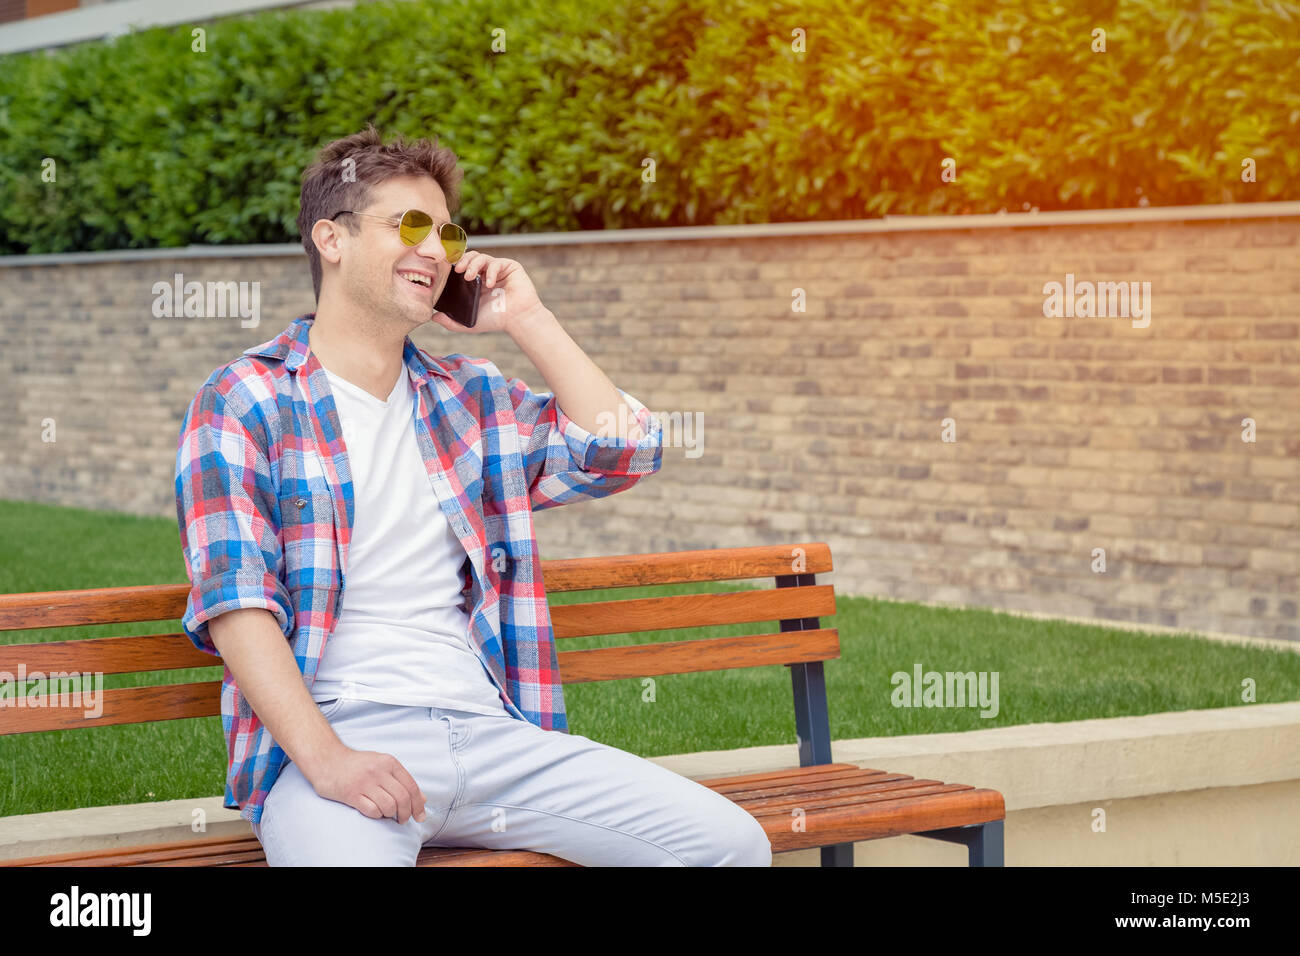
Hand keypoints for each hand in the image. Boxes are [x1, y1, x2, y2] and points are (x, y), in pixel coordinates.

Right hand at [308, 746, 427, 824]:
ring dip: (390, 815)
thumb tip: (422, 799)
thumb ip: (401, 780)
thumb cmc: (357, 764)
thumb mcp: (382, 765)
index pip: (411, 787)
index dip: (418, 805)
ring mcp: (364, 782)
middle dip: (406, 814)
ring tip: (387, 815)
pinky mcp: (351, 794)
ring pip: (389, 806)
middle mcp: (378, 771)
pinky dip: (377, 815)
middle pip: (403, 798)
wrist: (327, 760)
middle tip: (403, 820)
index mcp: (389, 762)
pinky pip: (372, 811)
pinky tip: (374, 812)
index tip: (419, 816)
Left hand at [430, 250, 546, 335]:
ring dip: (474, 264)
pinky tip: (489, 283)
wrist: (518, 320)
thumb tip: (433, 317)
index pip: (463, 266)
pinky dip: (491, 271)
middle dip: (463, 261)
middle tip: (458, 270)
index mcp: (476, 282)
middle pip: (470, 257)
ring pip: (482, 257)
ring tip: (470, 277)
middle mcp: (486, 273)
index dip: (455, 264)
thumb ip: (451, 322)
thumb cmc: (496, 320)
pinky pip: (496, 262)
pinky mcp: (510, 267)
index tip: (447, 269)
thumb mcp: (469, 323)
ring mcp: (498, 269)